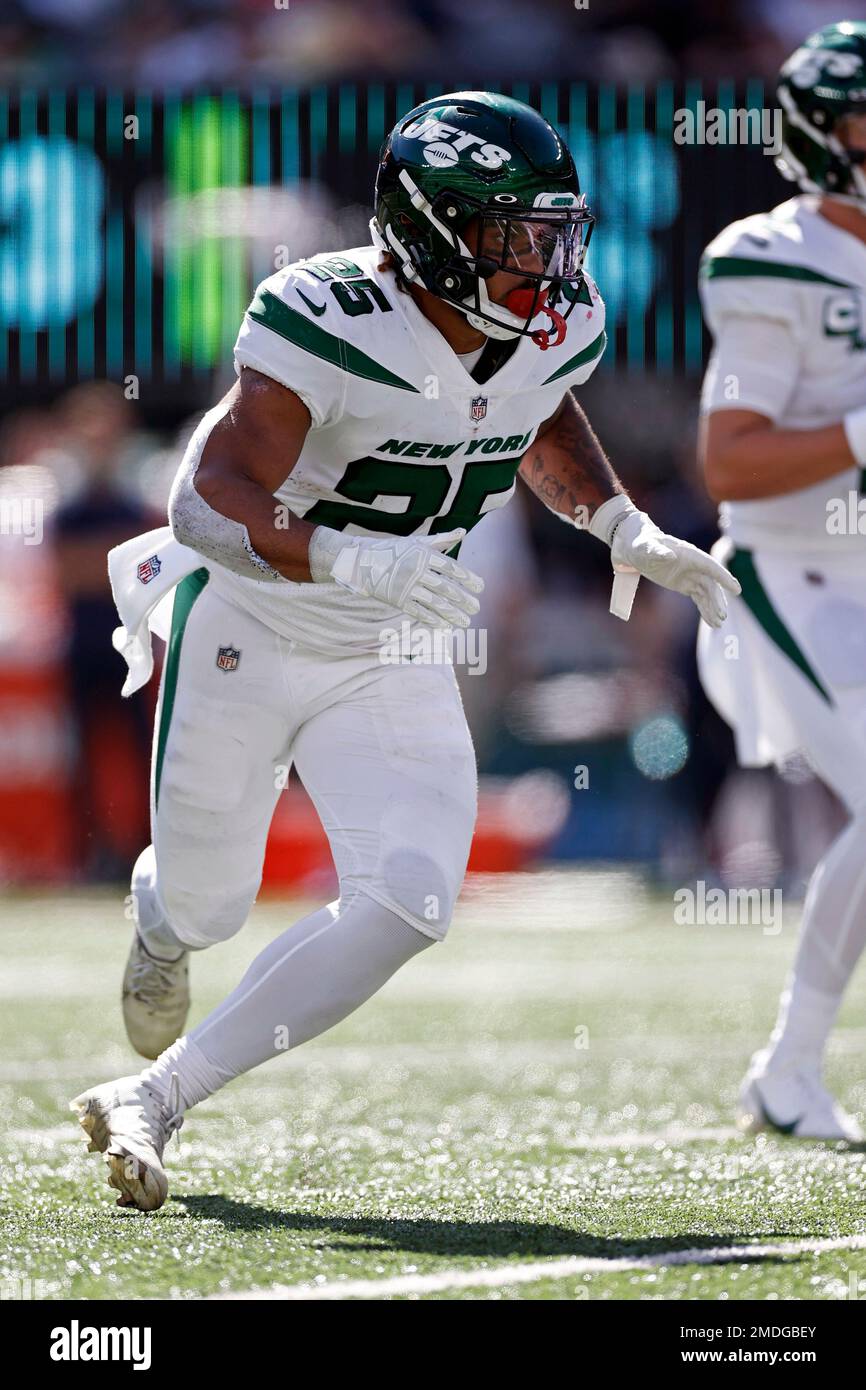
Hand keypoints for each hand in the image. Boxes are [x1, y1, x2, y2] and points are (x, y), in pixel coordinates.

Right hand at [311, 526, 483, 627]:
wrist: (360, 560)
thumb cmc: (392, 549)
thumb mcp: (416, 542)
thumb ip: (441, 540)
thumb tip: (462, 532)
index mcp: (423, 554)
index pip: (451, 567)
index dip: (467, 578)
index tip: (480, 587)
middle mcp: (416, 570)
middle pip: (445, 587)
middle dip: (463, 599)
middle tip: (476, 608)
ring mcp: (406, 586)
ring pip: (434, 602)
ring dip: (451, 613)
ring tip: (465, 621)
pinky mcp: (396, 599)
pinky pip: (418, 611)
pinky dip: (432, 619)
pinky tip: (445, 625)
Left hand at [589, 496, 740, 626]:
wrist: (633, 547)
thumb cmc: (640, 543)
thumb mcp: (645, 547)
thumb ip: (656, 551)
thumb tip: (668, 556)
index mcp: (689, 554)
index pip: (711, 566)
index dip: (724, 578)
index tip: (736, 589)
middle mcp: (693, 565)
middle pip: (710, 584)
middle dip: (717, 600)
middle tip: (721, 617)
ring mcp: (689, 575)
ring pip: (707, 593)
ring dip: (713, 608)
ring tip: (718, 625)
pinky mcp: (683, 584)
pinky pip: (698, 598)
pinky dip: (705, 609)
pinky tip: (711, 621)